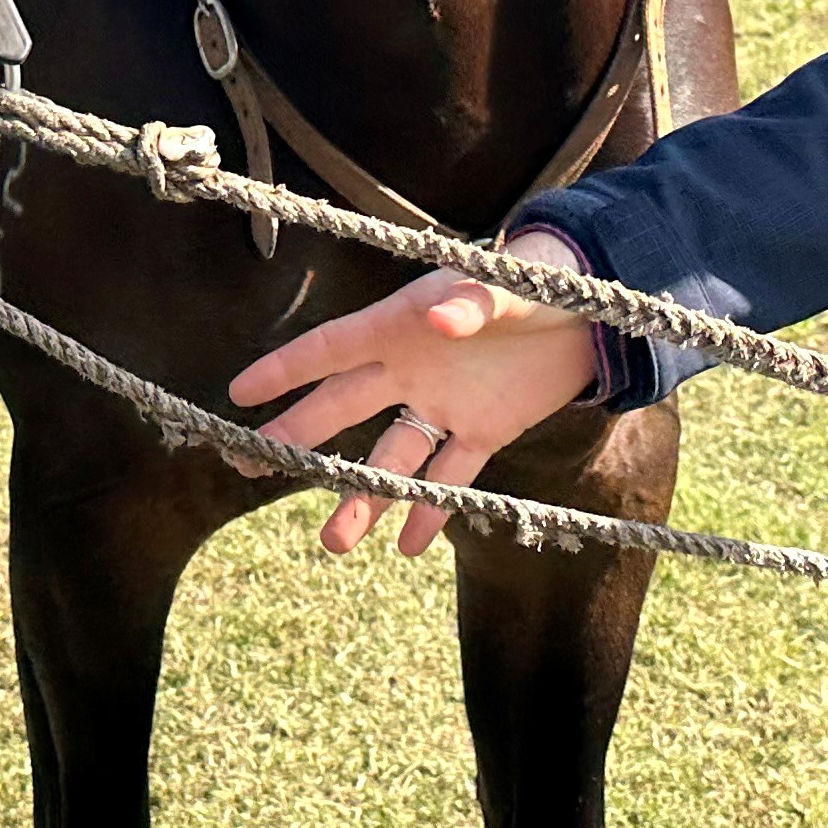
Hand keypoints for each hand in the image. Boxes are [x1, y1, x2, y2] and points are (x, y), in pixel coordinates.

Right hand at [227, 230, 606, 556]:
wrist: (589, 310)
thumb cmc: (534, 281)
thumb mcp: (504, 288)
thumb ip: (470, 303)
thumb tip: (435, 320)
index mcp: (400, 325)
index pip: (331, 350)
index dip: (284, 369)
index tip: (238, 394)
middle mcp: (410, 369)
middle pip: (341, 408)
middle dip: (296, 438)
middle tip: (250, 466)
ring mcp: (443, 403)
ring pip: (392, 457)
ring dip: (365, 498)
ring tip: (336, 545)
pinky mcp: (483, 429)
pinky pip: (450, 475)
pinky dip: (433, 509)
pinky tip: (411, 545)